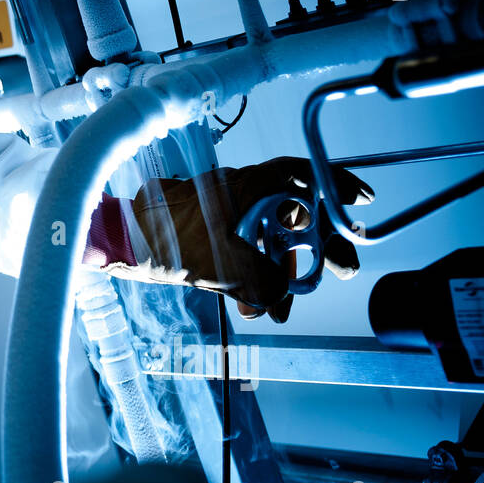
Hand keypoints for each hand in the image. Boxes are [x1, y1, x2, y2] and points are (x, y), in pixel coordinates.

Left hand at [84, 156, 373, 322]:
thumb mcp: (225, 265)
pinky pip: (243, 250)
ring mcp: (223, 213)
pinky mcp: (208, 234)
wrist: (123, 243)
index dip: (335, 184)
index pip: (301, 174)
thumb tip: (279, 302)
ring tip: (287, 303)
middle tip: (338, 270)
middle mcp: (238, 194)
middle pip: (292, 212)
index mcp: (246, 186)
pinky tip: (255, 308)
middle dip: (316, 245)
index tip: (361, 201)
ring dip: (281, 270)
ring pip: (267, 237)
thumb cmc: (168, 240)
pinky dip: (253, 276)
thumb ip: (261, 283)